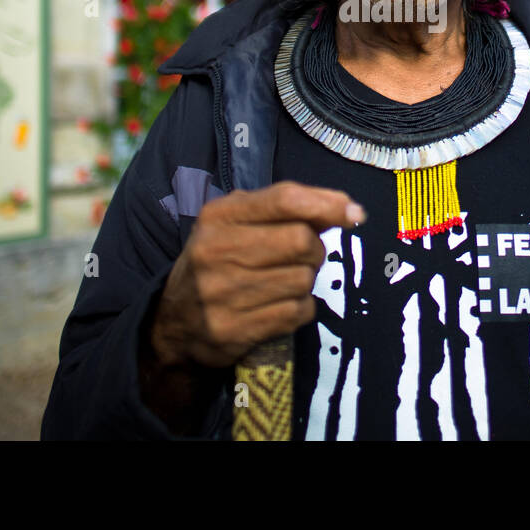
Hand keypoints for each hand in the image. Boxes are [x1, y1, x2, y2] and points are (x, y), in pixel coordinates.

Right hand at [148, 181, 364, 370]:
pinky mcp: (233, 329)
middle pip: (301, 241)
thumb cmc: (218, 261)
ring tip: (284, 281)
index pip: (284, 200)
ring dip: (306, 281)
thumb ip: (285, 209)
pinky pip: (296, 312)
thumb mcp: (237, 223)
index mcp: (219, 216)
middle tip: (303, 257)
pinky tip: (279, 305)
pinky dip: (300, 308)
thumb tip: (347, 209)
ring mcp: (222, 293)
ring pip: (303, 280)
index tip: (354, 214)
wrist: (175, 322)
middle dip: (315, 249)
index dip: (326, 204)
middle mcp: (216, 250)